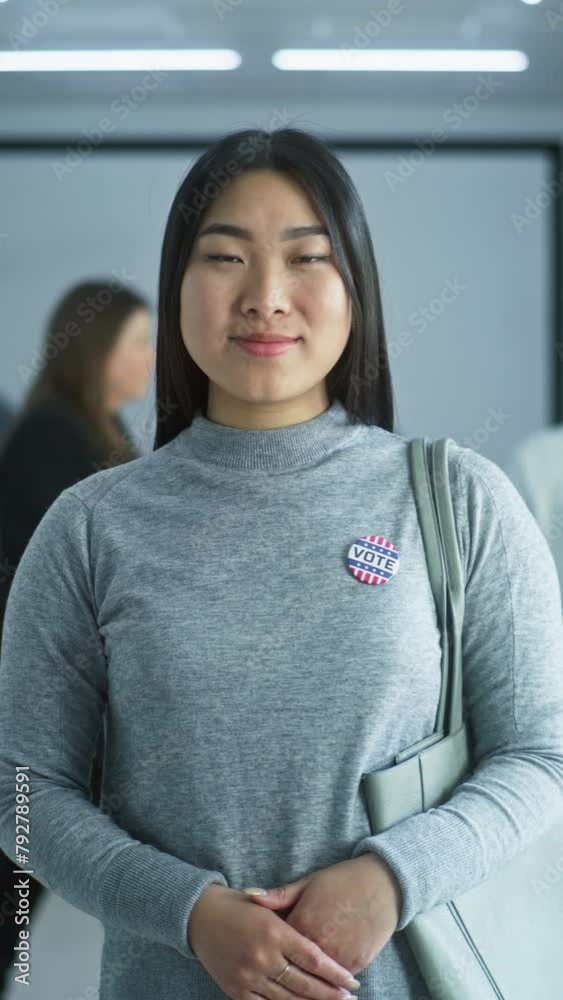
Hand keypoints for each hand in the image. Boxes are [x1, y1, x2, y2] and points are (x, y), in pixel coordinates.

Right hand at [187, 884, 360, 999]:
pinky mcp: (235, 989)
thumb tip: (319, 937)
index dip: (334, 973)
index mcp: (273, 931)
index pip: (312, 958)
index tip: (352, 980)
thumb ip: (291, 919)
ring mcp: (248, 975)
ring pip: (287, 998)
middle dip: (330, 994)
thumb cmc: (237, 905)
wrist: (198, 916)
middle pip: (304, 983)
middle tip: (349, 998)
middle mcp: (262, 955)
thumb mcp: (264, 905)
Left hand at [243, 855, 401, 976]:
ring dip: (305, 989)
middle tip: (271, 981)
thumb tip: (248, 895)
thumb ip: (279, 896)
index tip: (258, 956)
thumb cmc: (342, 880)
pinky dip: (327, 985)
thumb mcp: (309, 882)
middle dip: (282, 978)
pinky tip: (319, 989)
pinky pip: (336, 981)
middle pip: (293, 970)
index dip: (268, 952)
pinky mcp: (357, 963)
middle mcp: (319, 943)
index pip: (277, 947)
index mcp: (303, 922)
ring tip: (295, 992)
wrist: (382, 883)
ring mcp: (339, 956)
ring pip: (315, 982)